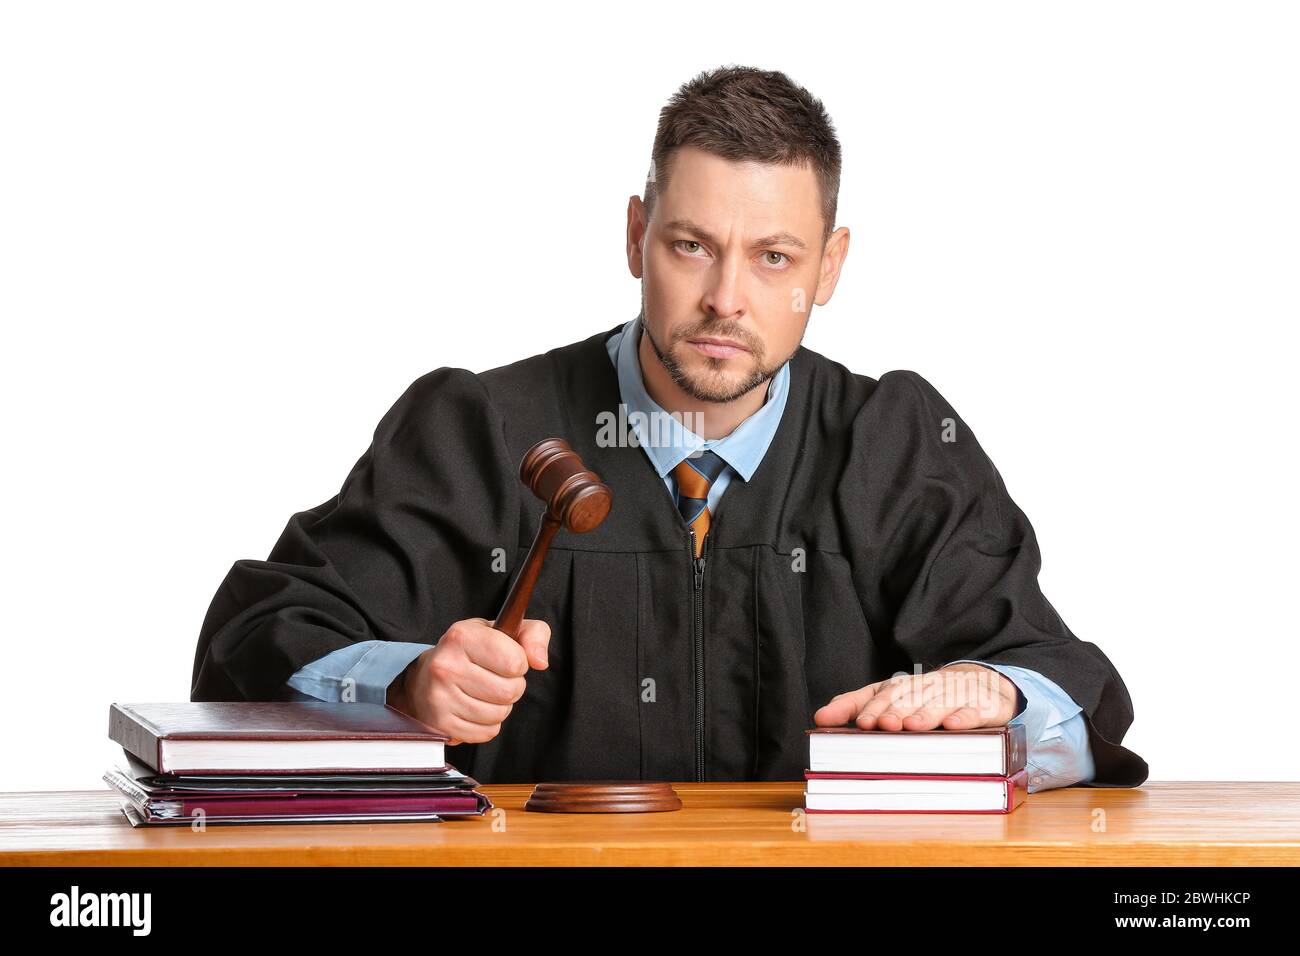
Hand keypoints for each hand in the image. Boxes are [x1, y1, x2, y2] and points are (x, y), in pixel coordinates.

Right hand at [386, 616, 550, 745]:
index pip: (515, 662)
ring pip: (499, 714)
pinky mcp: (440, 725)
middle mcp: (446, 666)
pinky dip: (487, 724)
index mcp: (462, 636)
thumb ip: (533, 634)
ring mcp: (440, 698)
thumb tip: (540, 661)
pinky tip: (472, 709)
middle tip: (494, 678)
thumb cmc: (470, 652)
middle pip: (510, 691)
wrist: (424, 678)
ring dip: (500, 706)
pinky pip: (486, 733)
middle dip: (511, 687)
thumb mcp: (501, 631)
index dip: (519, 663)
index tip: (506, 660)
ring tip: (482, 693)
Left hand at [812, 663, 1018, 731]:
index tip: (861, 723)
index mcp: (901, 687)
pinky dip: (963, 717)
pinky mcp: (980, 706)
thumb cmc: (923, 698)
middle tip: (883, 726)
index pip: (883, 695)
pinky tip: (953, 726)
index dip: (873, 708)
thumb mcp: (889, 699)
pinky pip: (972, 712)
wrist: (978, 685)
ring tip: (912, 727)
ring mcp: (954, 696)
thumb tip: (818, 717)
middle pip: (909, 700)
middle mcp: (925, 688)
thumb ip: (854, 707)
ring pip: (938, 705)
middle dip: (895, 712)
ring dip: (925, 715)